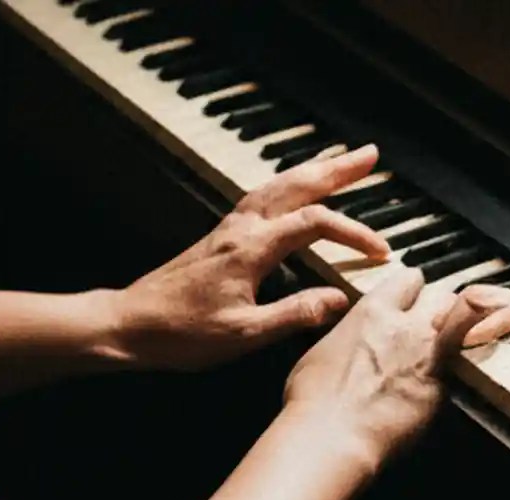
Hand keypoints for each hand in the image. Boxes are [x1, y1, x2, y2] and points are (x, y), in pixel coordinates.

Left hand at [109, 145, 390, 370]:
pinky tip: (296, 187)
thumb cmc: (181, 334)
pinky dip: (288, 183)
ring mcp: (229, 229)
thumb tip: (339, 299)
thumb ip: (295, 314)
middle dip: (336, 169)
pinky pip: (263, 196)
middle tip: (370, 155)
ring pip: (278, 185)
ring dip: (313, 168)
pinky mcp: (221, 236)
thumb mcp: (244, 335)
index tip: (381, 252)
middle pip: (296, 185)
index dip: (353, 233)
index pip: (314, 224)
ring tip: (341, 159)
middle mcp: (240, 229)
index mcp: (250, 250)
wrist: (128, 325)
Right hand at [283, 268, 509, 463]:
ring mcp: (428, 353)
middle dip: (440, 305)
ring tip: (475, 320)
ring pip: (461, 318)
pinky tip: (502, 322)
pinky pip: (466, 356)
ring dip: (463, 321)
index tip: (413, 296)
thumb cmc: (313, 402)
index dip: (412, 287)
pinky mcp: (443, 383)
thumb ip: (347, 337)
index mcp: (371, 312)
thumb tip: (352, 342)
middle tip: (439, 320)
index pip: (406, 279)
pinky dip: (478, 344)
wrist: (331, 434)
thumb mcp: (320, 353)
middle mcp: (405, 325)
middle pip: (439, 295)